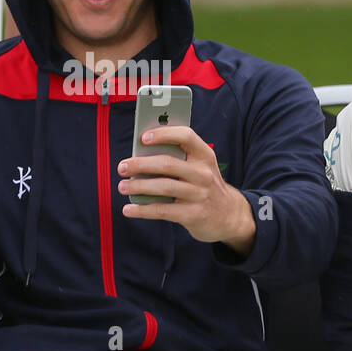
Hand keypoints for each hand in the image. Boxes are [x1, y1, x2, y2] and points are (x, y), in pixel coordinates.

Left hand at [118, 126, 256, 255]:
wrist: (229, 216)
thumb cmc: (204, 186)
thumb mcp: (200, 168)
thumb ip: (178, 159)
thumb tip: (140, 156)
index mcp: (205, 156)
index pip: (186, 136)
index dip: (164, 134)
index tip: (143, 137)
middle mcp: (204, 174)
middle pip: (168, 164)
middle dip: (140, 164)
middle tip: (122, 167)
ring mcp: (200, 195)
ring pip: (163, 187)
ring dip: (138, 186)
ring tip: (122, 186)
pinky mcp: (193, 215)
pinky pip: (162, 210)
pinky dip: (142, 210)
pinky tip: (129, 209)